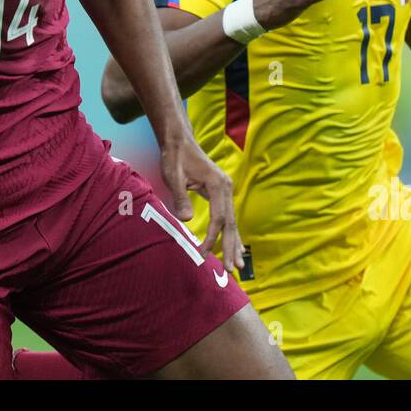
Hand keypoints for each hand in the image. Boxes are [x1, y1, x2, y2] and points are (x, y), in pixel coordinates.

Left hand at [158, 136, 242, 272]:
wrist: (179, 141)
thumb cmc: (175, 157)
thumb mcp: (173, 176)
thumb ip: (180, 197)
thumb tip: (187, 220)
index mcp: (217, 184)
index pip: (219, 217)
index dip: (212, 237)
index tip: (203, 253)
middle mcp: (226, 187)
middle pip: (231, 222)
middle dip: (230, 246)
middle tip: (231, 269)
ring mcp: (226, 190)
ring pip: (232, 221)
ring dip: (234, 243)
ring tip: (237, 265)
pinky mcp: (221, 193)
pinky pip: (228, 216)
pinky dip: (230, 233)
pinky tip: (233, 247)